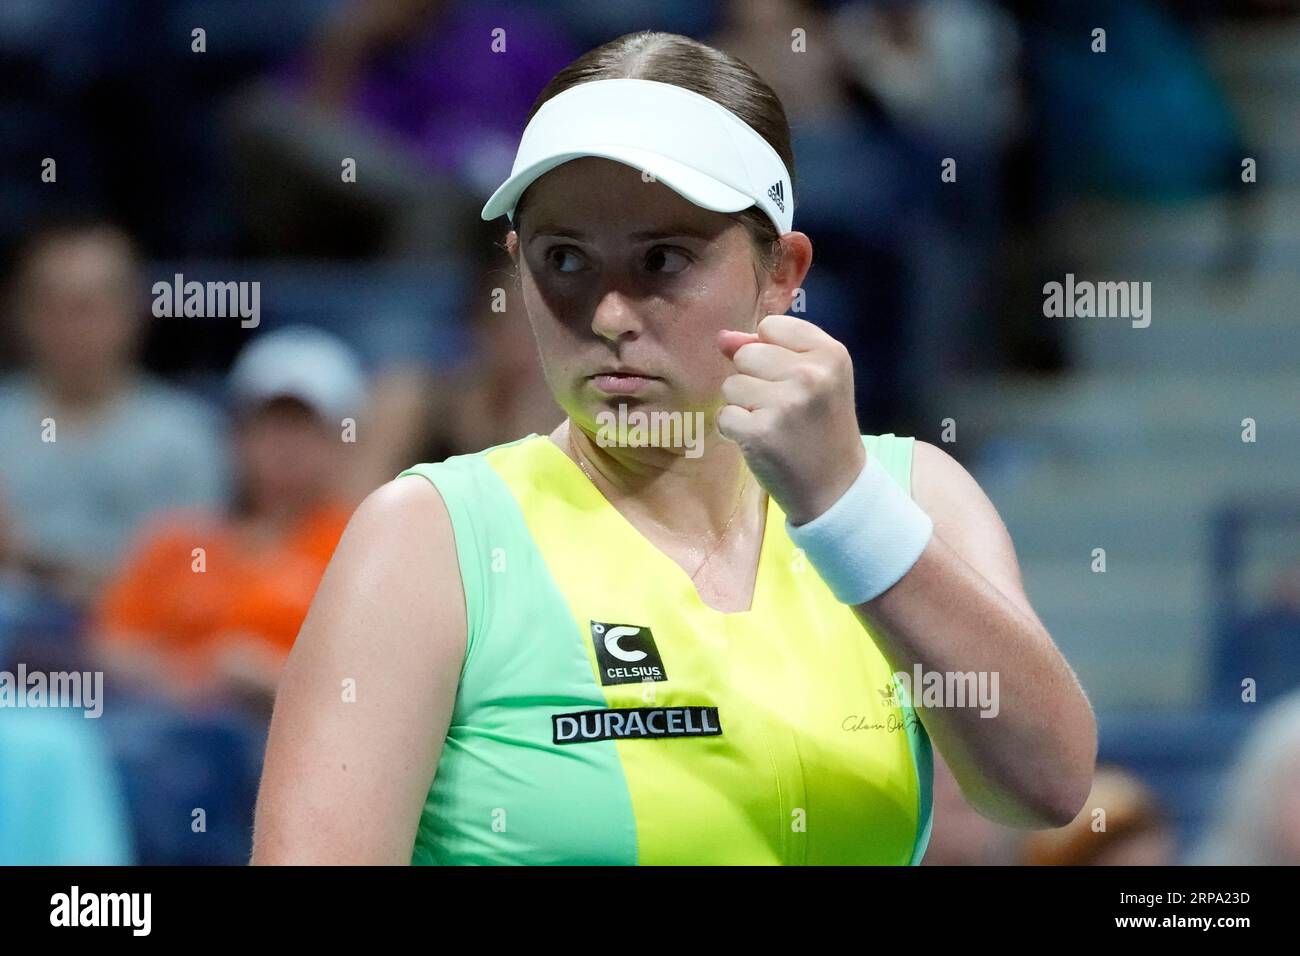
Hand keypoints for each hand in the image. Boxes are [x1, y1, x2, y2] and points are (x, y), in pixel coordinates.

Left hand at [717, 314, 865, 526]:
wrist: (835, 486)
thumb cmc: (821, 426)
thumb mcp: (812, 378)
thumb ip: (769, 349)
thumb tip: (722, 337)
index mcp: (830, 353)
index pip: (770, 326)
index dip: (770, 352)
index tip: (791, 379)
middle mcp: (810, 374)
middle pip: (746, 354)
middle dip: (754, 379)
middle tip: (782, 408)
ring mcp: (785, 404)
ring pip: (731, 385)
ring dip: (743, 406)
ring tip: (772, 425)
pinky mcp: (760, 432)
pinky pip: (724, 415)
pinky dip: (735, 430)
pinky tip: (760, 441)